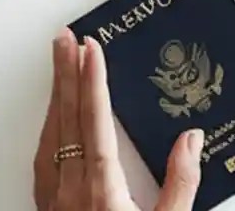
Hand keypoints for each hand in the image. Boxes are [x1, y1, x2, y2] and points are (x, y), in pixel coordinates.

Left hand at [34, 29, 203, 210]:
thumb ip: (180, 183)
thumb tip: (191, 140)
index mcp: (102, 192)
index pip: (95, 122)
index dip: (93, 81)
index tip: (90, 49)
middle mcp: (72, 193)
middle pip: (67, 120)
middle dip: (67, 74)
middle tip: (64, 40)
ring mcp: (54, 201)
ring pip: (50, 137)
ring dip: (56, 97)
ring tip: (60, 68)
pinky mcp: (48, 210)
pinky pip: (43, 159)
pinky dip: (49, 128)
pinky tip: (52, 120)